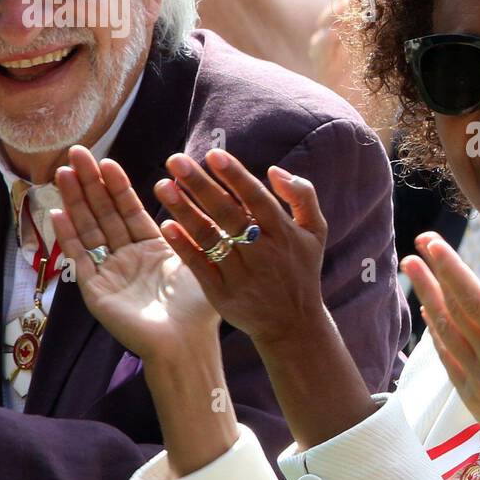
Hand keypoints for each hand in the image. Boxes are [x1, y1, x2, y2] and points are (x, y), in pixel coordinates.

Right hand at [51, 146, 217, 363]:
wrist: (186, 342)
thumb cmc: (198, 306)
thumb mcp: (195, 256)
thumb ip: (186, 227)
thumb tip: (184, 191)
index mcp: (152, 247)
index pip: (129, 209)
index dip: (117, 185)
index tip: (105, 159)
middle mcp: (127, 256)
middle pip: (104, 212)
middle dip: (90, 183)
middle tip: (76, 153)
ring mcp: (109, 272)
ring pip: (89, 229)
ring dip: (75, 201)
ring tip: (62, 173)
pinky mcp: (96, 290)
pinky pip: (79, 258)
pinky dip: (68, 236)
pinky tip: (57, 213)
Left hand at [153, 149, 331, 353]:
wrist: (294, 324)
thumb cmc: (301, 269)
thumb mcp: (316, 231)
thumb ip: (302, 195)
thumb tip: (272, 170)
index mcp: (284, 233)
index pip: (257, 199)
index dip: (235, 176)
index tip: (213, 154)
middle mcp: (262, 252)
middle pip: (227, 214)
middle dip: (201, 185)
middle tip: (175, 160)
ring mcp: (241, 274)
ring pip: (209, 237)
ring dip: (184, 210)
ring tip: (162, 186)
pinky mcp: (222, 294)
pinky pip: (199, 266)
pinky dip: (183, 246)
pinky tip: (166, 225)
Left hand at [402, 235, 479, 479]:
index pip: (476, 300)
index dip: (452, 270)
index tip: (434, 245)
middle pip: (453, 311)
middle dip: (432, 275)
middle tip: (416, 246)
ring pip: (445, 333)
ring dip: (428, 298)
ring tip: (413, 271)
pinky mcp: (474, 399)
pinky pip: (448, 359)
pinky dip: (437, 333)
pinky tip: (430, 314)